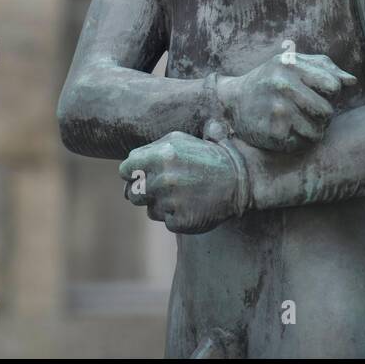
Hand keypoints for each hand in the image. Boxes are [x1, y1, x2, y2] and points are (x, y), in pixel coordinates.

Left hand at [119, 131, 242, 233]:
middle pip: (132, 194)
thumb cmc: (206, 158)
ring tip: (181, 195)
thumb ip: (150, 149)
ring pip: (149, 210)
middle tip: (162, 188)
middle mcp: (164, 179)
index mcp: (161, 155)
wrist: (239, 181)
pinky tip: (191, 206)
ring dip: (160, 205)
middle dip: (143, 192)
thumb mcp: (179, 141)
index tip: (141, 176)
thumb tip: (129, 165)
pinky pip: (166, 222)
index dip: (131, 174)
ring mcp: (172, 202)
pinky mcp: (180, 221)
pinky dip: (176, 216)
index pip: (125, 170)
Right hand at [218, 52, 355, 152]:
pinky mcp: (272, 132)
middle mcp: (283, 85)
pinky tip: (285, 131)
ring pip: (317, 132)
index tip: (316, 92)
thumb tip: (351, 82)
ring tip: (297, 122)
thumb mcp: (292, 63)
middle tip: (307, 111)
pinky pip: (302, 144)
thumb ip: (324, 67)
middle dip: (321, 115)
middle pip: (327, 112)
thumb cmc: (270, 79)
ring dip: (312, 130)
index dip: (330, 92)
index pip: (333, 86)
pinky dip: (298, 141)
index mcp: (290, 65)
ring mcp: (277, 110)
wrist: (232, 100)